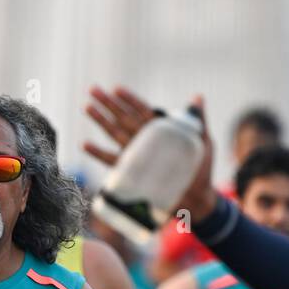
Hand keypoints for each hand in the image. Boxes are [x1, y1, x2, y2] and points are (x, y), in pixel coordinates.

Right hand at [84, 85, 218, 221]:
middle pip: (123, 118)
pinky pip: (112, 161)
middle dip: (108, 104)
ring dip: (101, 121)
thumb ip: (198, 120)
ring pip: (115, 134)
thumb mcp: (203, 142)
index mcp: (161, 131)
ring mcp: (138, 155)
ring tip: (87, 107)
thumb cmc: (201, 170)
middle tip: (92, 90)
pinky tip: (85, 144)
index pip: (142, 110)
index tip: (116, 89)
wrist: (196, 199)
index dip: (129, 99)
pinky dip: (98, 153)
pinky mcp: (133, 172)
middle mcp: (145, 140)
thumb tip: (197, 97)